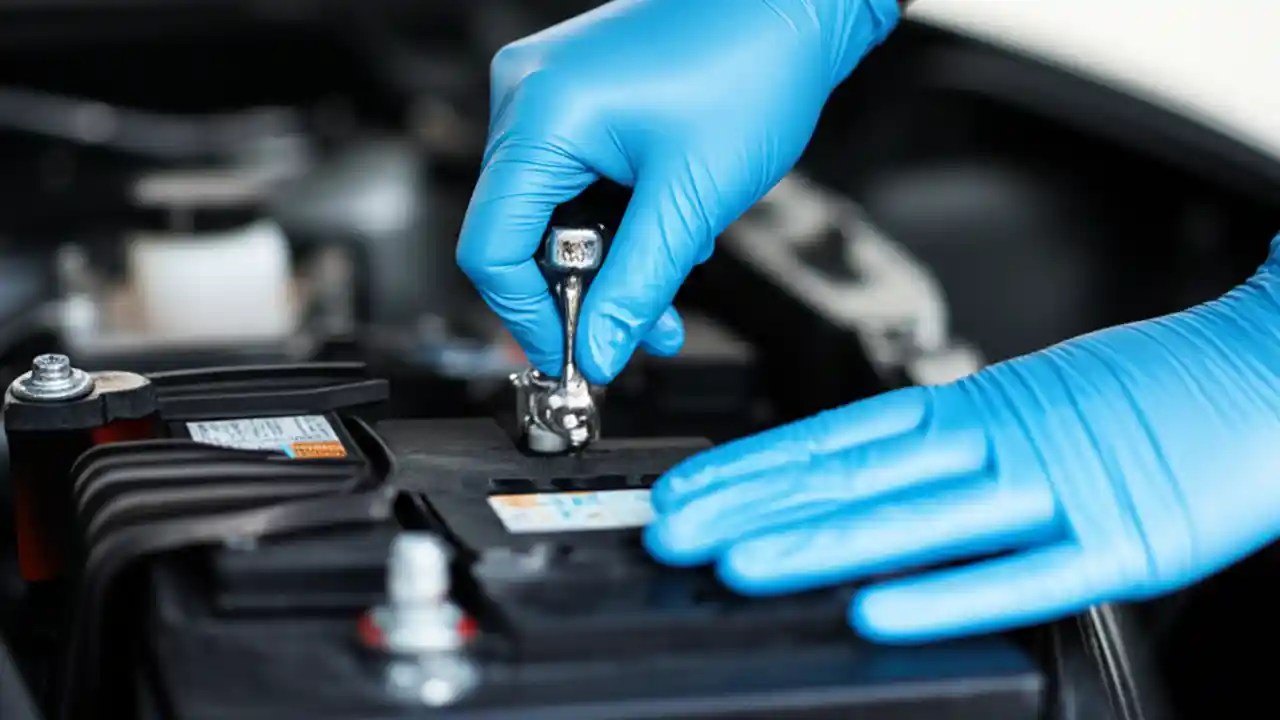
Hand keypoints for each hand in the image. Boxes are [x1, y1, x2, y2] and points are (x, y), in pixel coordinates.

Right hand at [457, 0, 900, 381]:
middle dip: (581, 292)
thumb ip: (637, 288)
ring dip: (609, 260)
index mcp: (539, 115)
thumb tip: (599, 352)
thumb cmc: (755, 61)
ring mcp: (550, 91)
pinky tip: (664, 229)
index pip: (489, 248)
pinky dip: (616, 220)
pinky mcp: (577, 94)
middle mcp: (527, 96)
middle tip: (634, 329)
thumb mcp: (691, 200)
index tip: (570, 354)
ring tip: (669, 278)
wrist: (798, 1)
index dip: (527, 316)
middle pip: (518, 233)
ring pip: (552, 213)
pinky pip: (574, 179)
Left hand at [646, 234, 1279, 642]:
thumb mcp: (1037, 397)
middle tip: (672, 529)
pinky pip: (1022, 575)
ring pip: (916, 519)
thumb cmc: (1156, 386)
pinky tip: (876, 608)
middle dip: (754, 505)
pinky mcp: (1122, 544)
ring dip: (818, 541)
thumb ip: (957, 439)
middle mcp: (999, 441)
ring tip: (736, 562)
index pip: (841, 437)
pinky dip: (946, 594)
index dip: (757, 467)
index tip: (690, 491)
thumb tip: (872, 477)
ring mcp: (1056, 490)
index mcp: (978, 405)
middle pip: (855, 475)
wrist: (1270, 363)